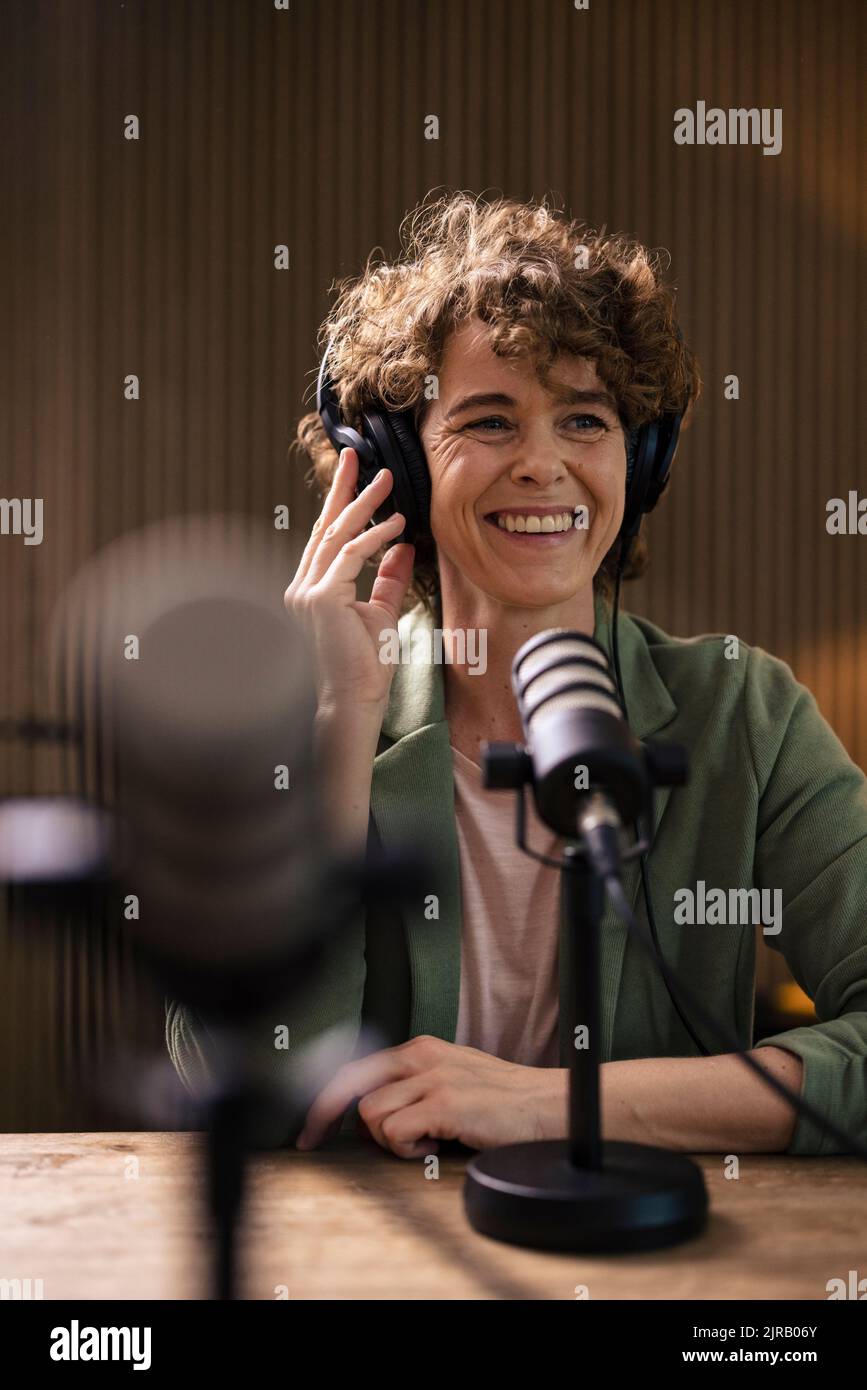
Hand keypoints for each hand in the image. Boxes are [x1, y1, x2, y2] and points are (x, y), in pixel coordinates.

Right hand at [284, 448, 415, 713]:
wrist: (355, 700)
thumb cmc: (365, 666)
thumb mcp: (383, 612)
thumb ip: (389, 579)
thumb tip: (404, 547)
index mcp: (313, 589)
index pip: (326, 538)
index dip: (341, 504)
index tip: (356, 475)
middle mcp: (303, 587)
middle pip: (324, 527)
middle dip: (343, 489)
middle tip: (357, 456)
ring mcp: (307, 593)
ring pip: (336, 536)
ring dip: (363, 505)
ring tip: (386, 480)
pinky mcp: (320, 600)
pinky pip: (349, 557)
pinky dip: (373, 538)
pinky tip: (395, 524)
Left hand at [295, 1035, 567, 1158]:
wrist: (546, 1106)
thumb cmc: (501, 1101)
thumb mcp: (450, 1078)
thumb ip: (411, 1086)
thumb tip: (369, 1114)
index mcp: (419, 1050)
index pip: (354, 1067)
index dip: (324, 1098)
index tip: (312, 1127)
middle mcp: (420, 1057)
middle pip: (347, 1081)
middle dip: (321, 1114)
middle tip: (311, 1142)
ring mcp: (432, 1079)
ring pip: (370, 1113)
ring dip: (385, 1140)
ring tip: (418, 1144)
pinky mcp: (445, 1104)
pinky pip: (395, 1132)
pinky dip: (405, 1150)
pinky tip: (430, 1148)